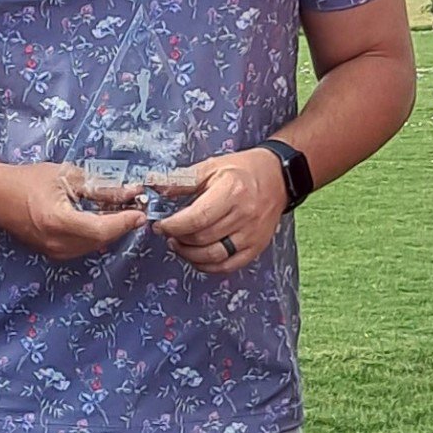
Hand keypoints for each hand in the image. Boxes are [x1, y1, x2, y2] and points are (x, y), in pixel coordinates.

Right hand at [0, 161, 143, 259]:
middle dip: (120, 225)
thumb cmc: (28, 180)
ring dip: (109, 230)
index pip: (101, 229)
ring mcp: (53, 252)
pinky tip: (98, 218)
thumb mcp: (67, 176)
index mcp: (58, 221)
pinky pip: (82, 246)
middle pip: (100, 240)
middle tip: (134, 207)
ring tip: (118, 210)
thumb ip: (100, 187)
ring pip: (93, 245)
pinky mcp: (52, 253)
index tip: (141, 212)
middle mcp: (57, 243)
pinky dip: (95, 234)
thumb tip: (130, 192)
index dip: (124, 222)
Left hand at [153, 148, 286, 275]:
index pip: (197, 218)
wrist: (278, 177)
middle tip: (167, 232)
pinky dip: (207, 266)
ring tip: (177, 244)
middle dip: (178, 238)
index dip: (174, 225)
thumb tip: (154, 188)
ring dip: (189, 254)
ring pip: (214, 256)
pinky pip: (228, 266)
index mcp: (232, 191)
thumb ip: (181, 180)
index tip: (160, 225)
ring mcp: (252, 234)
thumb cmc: (242, 170)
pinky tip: (195, 256)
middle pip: (203, 238)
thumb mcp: (211, 166)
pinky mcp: (256, 247)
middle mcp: (245, 215)